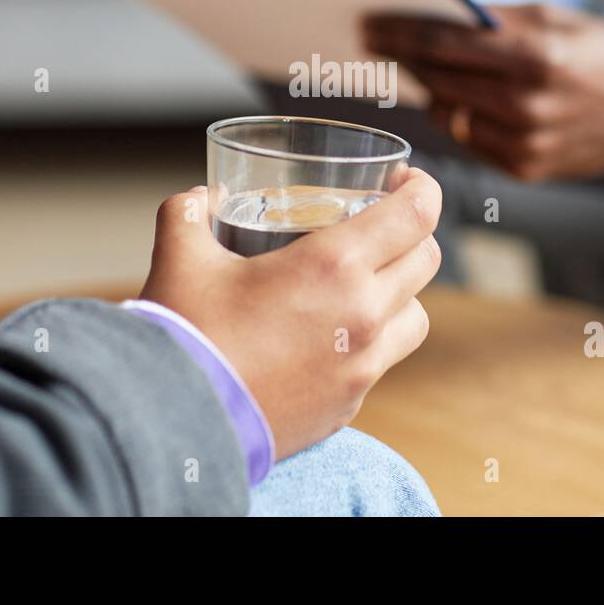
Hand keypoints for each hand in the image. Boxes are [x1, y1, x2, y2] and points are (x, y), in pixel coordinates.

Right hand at [141, 169, 441, 458]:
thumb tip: (203, 198)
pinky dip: (370, 342)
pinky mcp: (349, 404)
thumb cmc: (184, 335)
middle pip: (426, 260)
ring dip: (400, 292)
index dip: (422, 187)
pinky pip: (382, 363)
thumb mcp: (180, 255)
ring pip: (416, 317)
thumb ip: (190, 212)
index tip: (403, 180)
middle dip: (412, 233)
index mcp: (334, 265)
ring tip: (363, 284)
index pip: (417, 214)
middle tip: (381, 225)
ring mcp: (362, 365)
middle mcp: (363, 314)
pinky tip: (331, 336)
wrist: (176, 423)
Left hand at [364, 4, 603, 180]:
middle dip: (405, 59)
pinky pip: (470, 141)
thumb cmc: (603, 49)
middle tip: (378, 43)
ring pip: (448, 115)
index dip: (398, 35)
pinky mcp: (526, 169)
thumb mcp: (555, 16)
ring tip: (420, 69)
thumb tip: (433, 12)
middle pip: (438, 79)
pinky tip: (458, 100)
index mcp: (534, 56)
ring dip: (430, 90)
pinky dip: (459, 118)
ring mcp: (526, 142)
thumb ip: (494, 18)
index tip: (367, 27)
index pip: (443, 44)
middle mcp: (527, 103)